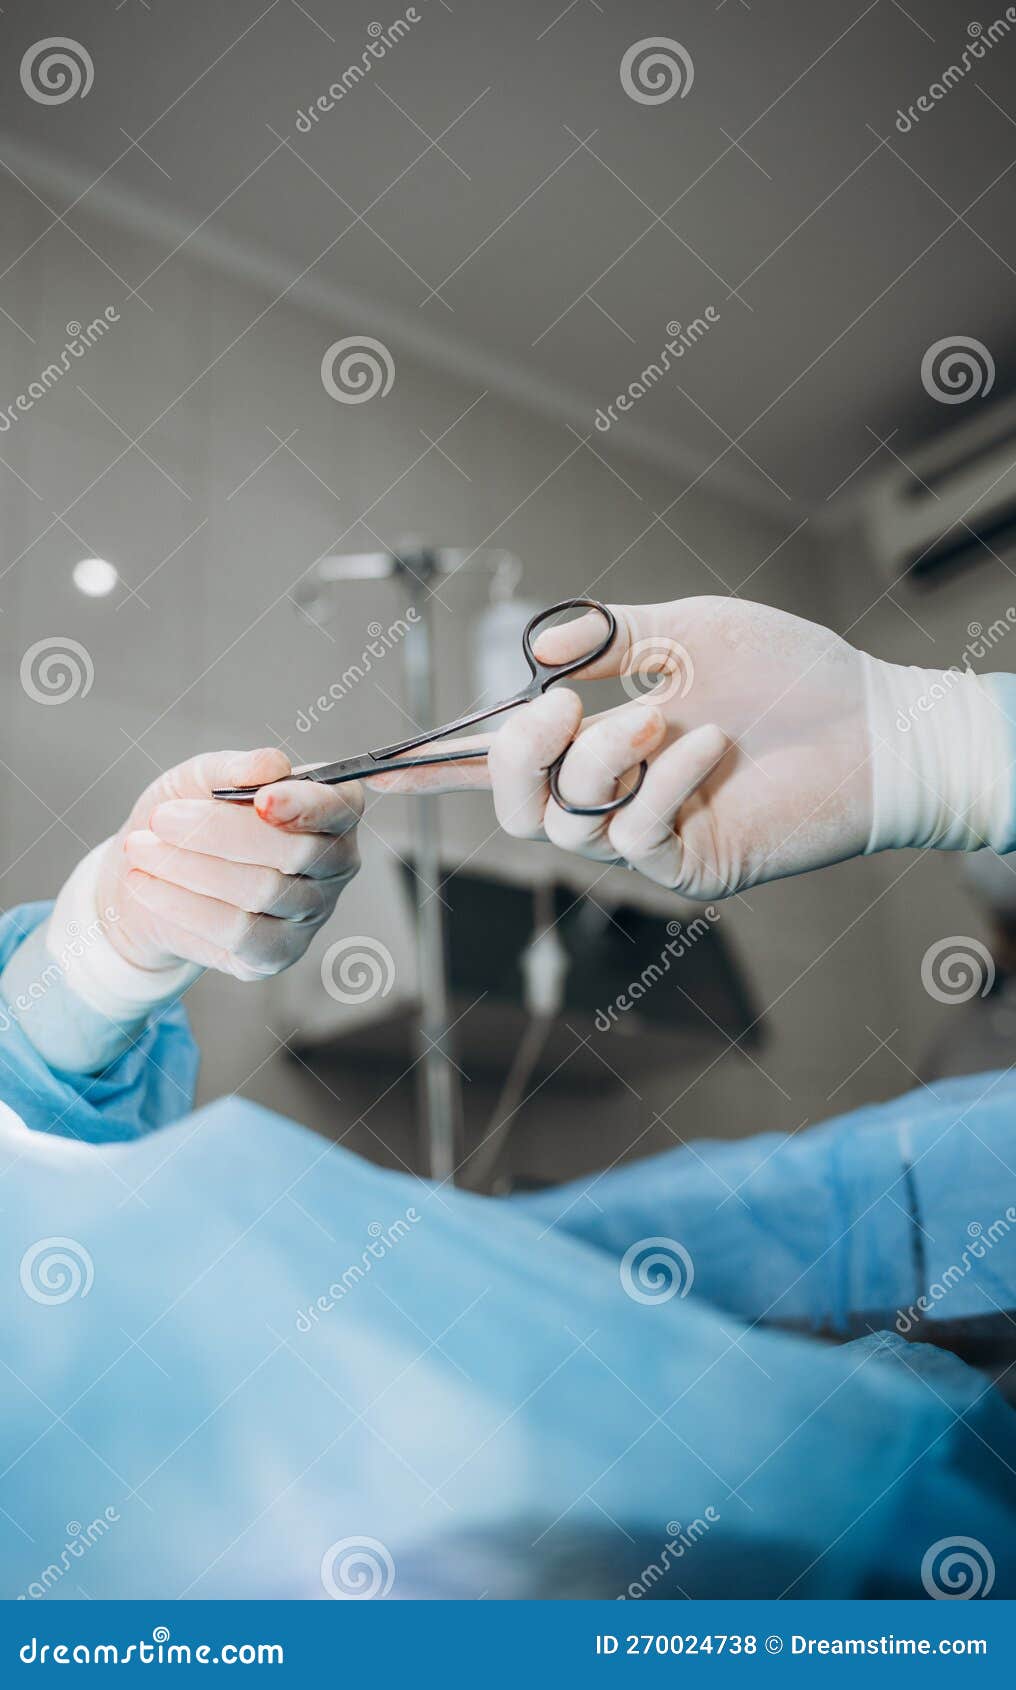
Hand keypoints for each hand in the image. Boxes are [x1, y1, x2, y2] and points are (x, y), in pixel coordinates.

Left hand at [97, 748, 361, 980]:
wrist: (153, 871)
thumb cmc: (191, 814)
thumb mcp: (203, 777)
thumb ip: (236, 768)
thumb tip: (272, 765)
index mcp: (331, 808)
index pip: (339, 806)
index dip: (306, 805)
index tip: (261, 800)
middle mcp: (335, 863)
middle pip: (296, 852)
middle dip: (219, 833)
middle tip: (160, 819)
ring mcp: (312, 912)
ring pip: (261, 891)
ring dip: (188, 867)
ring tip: (139, 848)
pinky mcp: (279, 952)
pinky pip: (238, 933)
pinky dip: (184, 906)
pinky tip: (145, 883)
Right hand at [371, 598, 871, 899]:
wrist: (871, 719)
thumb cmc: (785, 671)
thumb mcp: (684, 629)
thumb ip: (607, 636)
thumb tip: (535, 647)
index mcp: (597, 739)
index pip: (499, 761)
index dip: (436, 769)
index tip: (373, 774)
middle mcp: (611, 794)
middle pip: (513, 807)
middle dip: (518, 756)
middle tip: (564, 709)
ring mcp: (648, 835)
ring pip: (569, 821)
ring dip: (604, 760)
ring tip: (666, 715)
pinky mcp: (688, 866)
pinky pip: (637, 837)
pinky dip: (667, 782)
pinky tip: (711, 747)